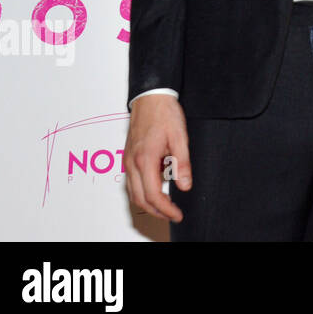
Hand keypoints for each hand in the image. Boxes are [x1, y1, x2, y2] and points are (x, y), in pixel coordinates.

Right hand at [124, 94, 190, 221]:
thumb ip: (182, 163)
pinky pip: (132, 183)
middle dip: (157, 211)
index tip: (177, 214)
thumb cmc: (164, 113)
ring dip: (148, 204)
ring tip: (166, 207)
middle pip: (140, 199)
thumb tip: (185, 186)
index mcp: (145, 159)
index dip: (166, 209)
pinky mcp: (128, 158)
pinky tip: (156, 190)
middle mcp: (132, 163)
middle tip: (173, 215)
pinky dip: (142, 192)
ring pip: (133, 193)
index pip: (153, 194)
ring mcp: (128, 161)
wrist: (150, 98)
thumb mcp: (180, 137)